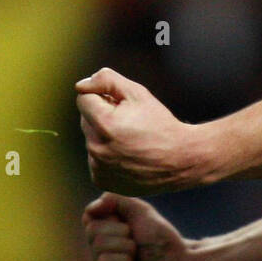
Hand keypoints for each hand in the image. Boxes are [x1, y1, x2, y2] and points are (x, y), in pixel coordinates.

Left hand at [75, 67, 206, 193]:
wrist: (180, 161)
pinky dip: (106, 155)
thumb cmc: (161, 124)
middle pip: (86, 120)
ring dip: (104, 136)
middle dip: (103, 116)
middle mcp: (97, 149)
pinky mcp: (100, 180)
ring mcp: (98, 168)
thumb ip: (107, 80)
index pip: (83, 99)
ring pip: (90, 140)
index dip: (103, 96)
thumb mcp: (138, 94)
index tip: (121, 104)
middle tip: (130, 122)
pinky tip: (127, 155)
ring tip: (131, 140)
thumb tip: (81, 85)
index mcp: (105, 125)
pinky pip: (95, 159)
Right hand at [82, 191, 192, 260]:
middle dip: (122, 232)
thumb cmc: (161, 241)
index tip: (129, 224)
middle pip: (92, 230)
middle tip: (137, 245)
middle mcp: (99, 253)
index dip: (112, 216)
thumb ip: (115, 199)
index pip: (89, 216)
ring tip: (138, 258)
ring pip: (98, 246)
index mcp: (104, 235)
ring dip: (127, 248)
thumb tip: (92, 209)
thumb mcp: (140, 211)